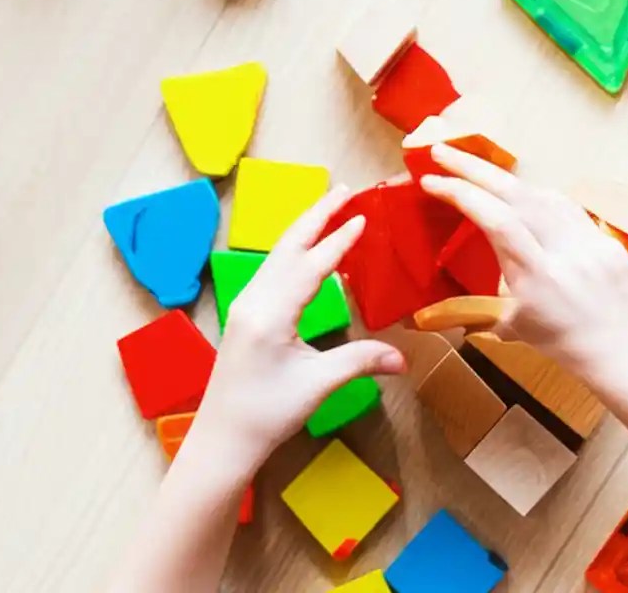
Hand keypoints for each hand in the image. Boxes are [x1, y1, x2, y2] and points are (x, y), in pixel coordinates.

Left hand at [193, 186, 405, 462]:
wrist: (223, 439)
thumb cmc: (266, 413)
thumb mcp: (318, 385)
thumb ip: (360, 362)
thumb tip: (404, 358)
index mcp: (271, 313)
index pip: (311, 265)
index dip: (339, 239)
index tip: (363, 216)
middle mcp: (254, 300)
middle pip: (288, 245)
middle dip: (317, 214)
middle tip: (346, 189)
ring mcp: (246, 305)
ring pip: (278, 254)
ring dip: (305, 228)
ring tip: (330, 207)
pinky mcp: (245, 315)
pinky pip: (272, 269)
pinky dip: (294, 249)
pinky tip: (308, 250)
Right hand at [420, 145, 627, 380]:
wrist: (621, 349)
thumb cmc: (561, 343)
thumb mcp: (511, 325)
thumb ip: (478, 299)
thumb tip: (430, 304)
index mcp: (538, 278)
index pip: (497, 221)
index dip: (463, 195)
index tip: (432, 182)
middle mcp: (565, 253)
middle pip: (517, 195)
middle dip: (474, 169)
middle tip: (442, 151)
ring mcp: (589, 241)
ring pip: (543, 195)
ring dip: (504, 180)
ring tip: (473, 170)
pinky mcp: (606, 238)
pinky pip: (567, 206)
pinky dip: (538, 195)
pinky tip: (520, 192)